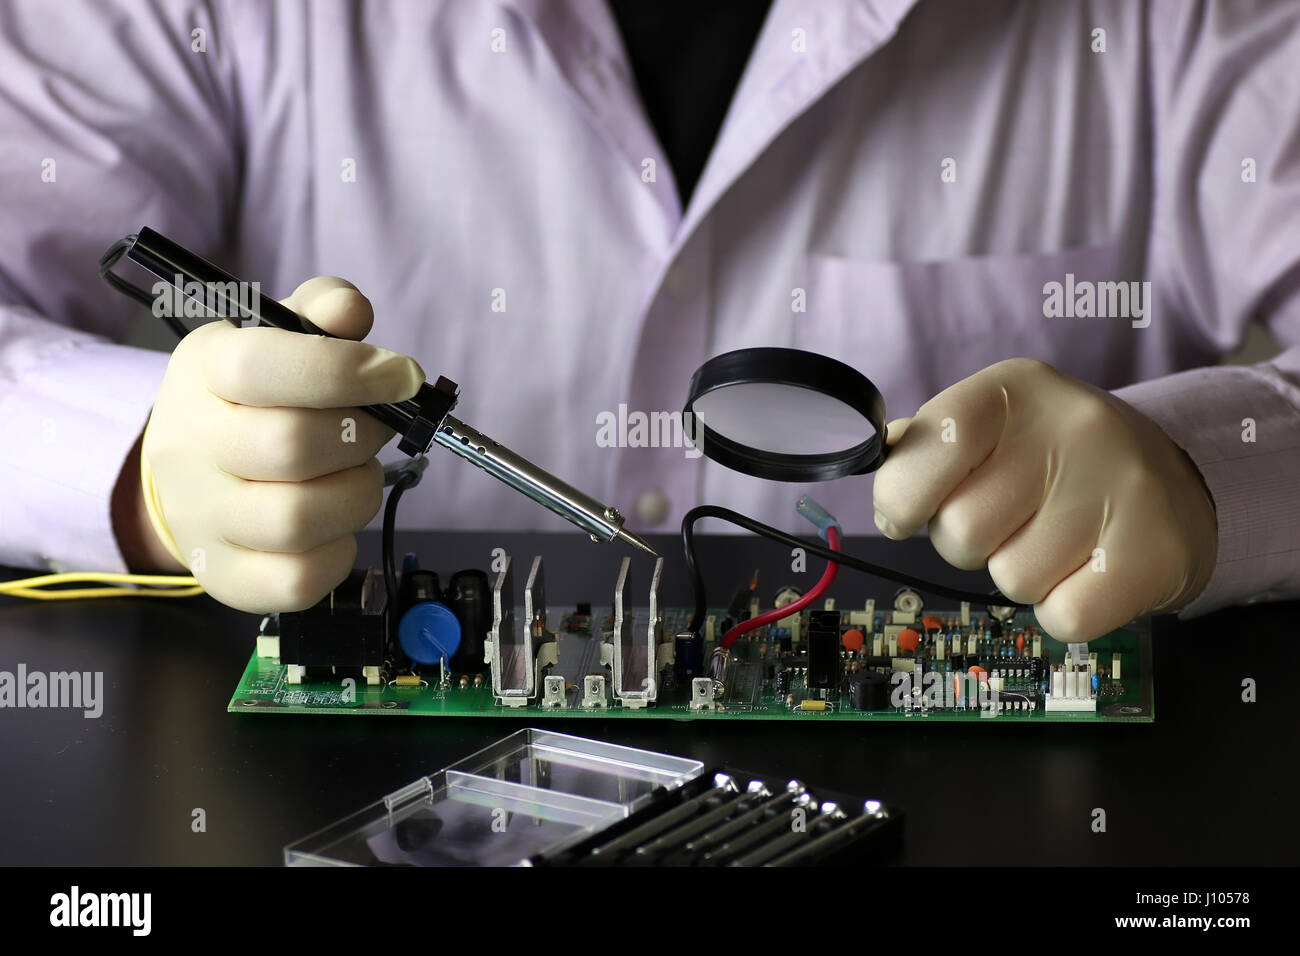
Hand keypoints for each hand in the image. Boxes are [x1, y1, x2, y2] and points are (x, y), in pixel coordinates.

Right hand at [138, 277, 423, 611]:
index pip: (263, 368)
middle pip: (291, 447)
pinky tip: (337, 524)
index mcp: (204, 372)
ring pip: (297, 519)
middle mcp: (192, 447)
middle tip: (373, 428)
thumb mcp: (276, 336)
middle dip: (361, 436)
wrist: (187, 473)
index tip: (402, 374)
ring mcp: (203, 519)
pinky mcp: (226, 577)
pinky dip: (339, 552)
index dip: (346, 370)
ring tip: (355, 475)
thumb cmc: (251, 398)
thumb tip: (351, 311)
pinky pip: (298, 580)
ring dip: (356, 493)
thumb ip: (321, 312)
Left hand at [872, 358, 1216, 640]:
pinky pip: (1063, 617)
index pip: (934, 442)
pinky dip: (1062, 610)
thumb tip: (880, 464)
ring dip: (1020, 576)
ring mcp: (1124, 487)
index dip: (903, 495)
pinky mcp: (1157, 552)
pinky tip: (1088, 573)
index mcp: (1016, 389)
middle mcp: (1075, 427)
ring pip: (1010, 581)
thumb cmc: (1054, 462)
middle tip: (1012, 523)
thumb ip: (928, 448)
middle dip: (969, 544)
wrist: (1174, 482)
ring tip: (1058, 541)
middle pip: (962, 530)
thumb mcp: (992, 428)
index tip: (905, 514)